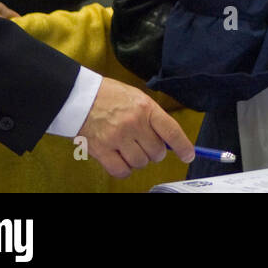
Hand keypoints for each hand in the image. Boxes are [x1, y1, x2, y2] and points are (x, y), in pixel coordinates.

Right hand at [76, 77, 194, 177]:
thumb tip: (167, 138)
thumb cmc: (109, 96)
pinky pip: (121, 171)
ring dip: (139, 160)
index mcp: (145, 108)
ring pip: (140, 162)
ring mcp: (117, 138)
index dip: (183, 146)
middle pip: (157, 152)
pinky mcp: (101, 150)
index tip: (189, 156)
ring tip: (130, 148)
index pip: (171, 131)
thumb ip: (152, 117)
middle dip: (155, 152)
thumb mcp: (137, 98)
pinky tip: (121, 160)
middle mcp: (134, 124)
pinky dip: (124, 170)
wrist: (79, 97)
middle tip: (146, 144)